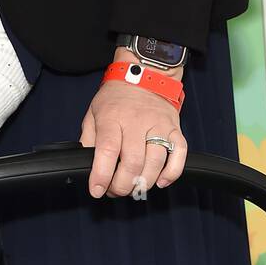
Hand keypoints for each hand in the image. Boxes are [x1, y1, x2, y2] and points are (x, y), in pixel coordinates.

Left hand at [80, 59, 186, 198]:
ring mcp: (158, 125)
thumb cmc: (116, 98)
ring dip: (144, 183)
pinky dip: (171, 174)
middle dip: (123, 185)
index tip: (97, 190)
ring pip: (155, 162)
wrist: (143, 74)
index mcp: (112, 117)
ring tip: (134, 187)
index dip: (101, 175)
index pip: (107, 149)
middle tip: (116, 191)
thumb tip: (86, 164)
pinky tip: (160, 181)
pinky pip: (179, 155)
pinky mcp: (174, 129)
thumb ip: (88, 139)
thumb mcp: (93, 112)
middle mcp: (136, 121)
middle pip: (132, 161)